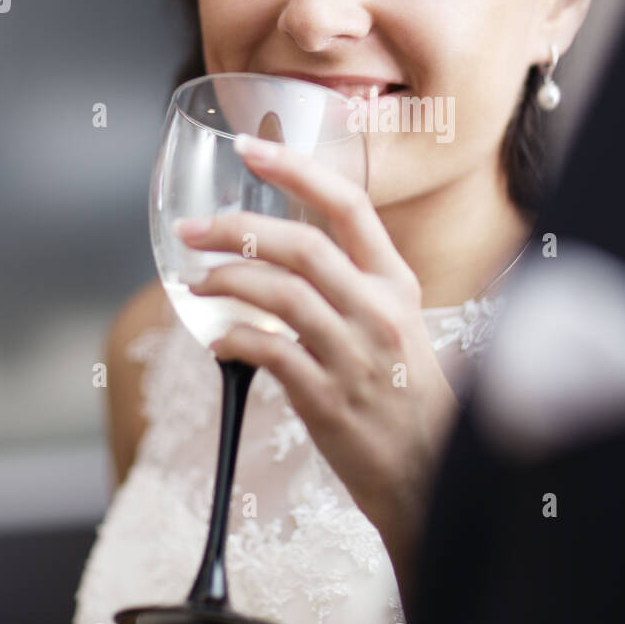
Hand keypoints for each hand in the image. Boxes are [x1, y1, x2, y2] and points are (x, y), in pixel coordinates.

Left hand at [174, 134, 457, 599]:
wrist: (430, 475)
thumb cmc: (405, 399)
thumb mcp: (398, 327)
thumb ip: (354, 288)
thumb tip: (285, 255)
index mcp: (397, 284)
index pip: (350, 204)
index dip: (297, 168)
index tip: (252, 148)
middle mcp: (379, 310)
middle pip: (301, 244)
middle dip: (237, 228)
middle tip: (194, 229)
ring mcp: (353, 354)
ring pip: (278, 294)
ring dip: (225, 281)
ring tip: (197, 282)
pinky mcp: (326, 398)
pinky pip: (266, 352)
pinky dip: (231, 339)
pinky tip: (218, 340)